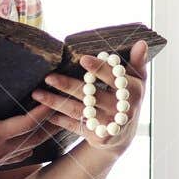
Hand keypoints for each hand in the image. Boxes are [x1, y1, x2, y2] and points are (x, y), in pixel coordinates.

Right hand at [0, 84, 61, 178]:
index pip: (26, 124)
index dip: (41, 112)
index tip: (53, 97)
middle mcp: (1, 148)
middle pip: (37, 135)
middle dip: (53, 121)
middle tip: (68, 107)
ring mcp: (0, 157)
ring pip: (32, 145)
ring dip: (47, 133)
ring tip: (61, 121)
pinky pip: (22, 152)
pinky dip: (33, 144)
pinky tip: (36, 140)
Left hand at [31, 39, 147, 157]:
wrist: (124, 133)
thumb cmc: (127, 98)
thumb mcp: (137, 80)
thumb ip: (137, 62)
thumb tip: (141, 42)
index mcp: (133, 91)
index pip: (113, 77)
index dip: (99, 68)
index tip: (82, 59)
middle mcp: (122, 108)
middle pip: (91, 94)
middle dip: (68, 86)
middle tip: (48, 77)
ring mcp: (109, 124)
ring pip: (79, 111)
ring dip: (56, 103)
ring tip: (37, 94)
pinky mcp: (98, 136)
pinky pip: (76, 126)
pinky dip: (60, 121)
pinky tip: (46, 115)